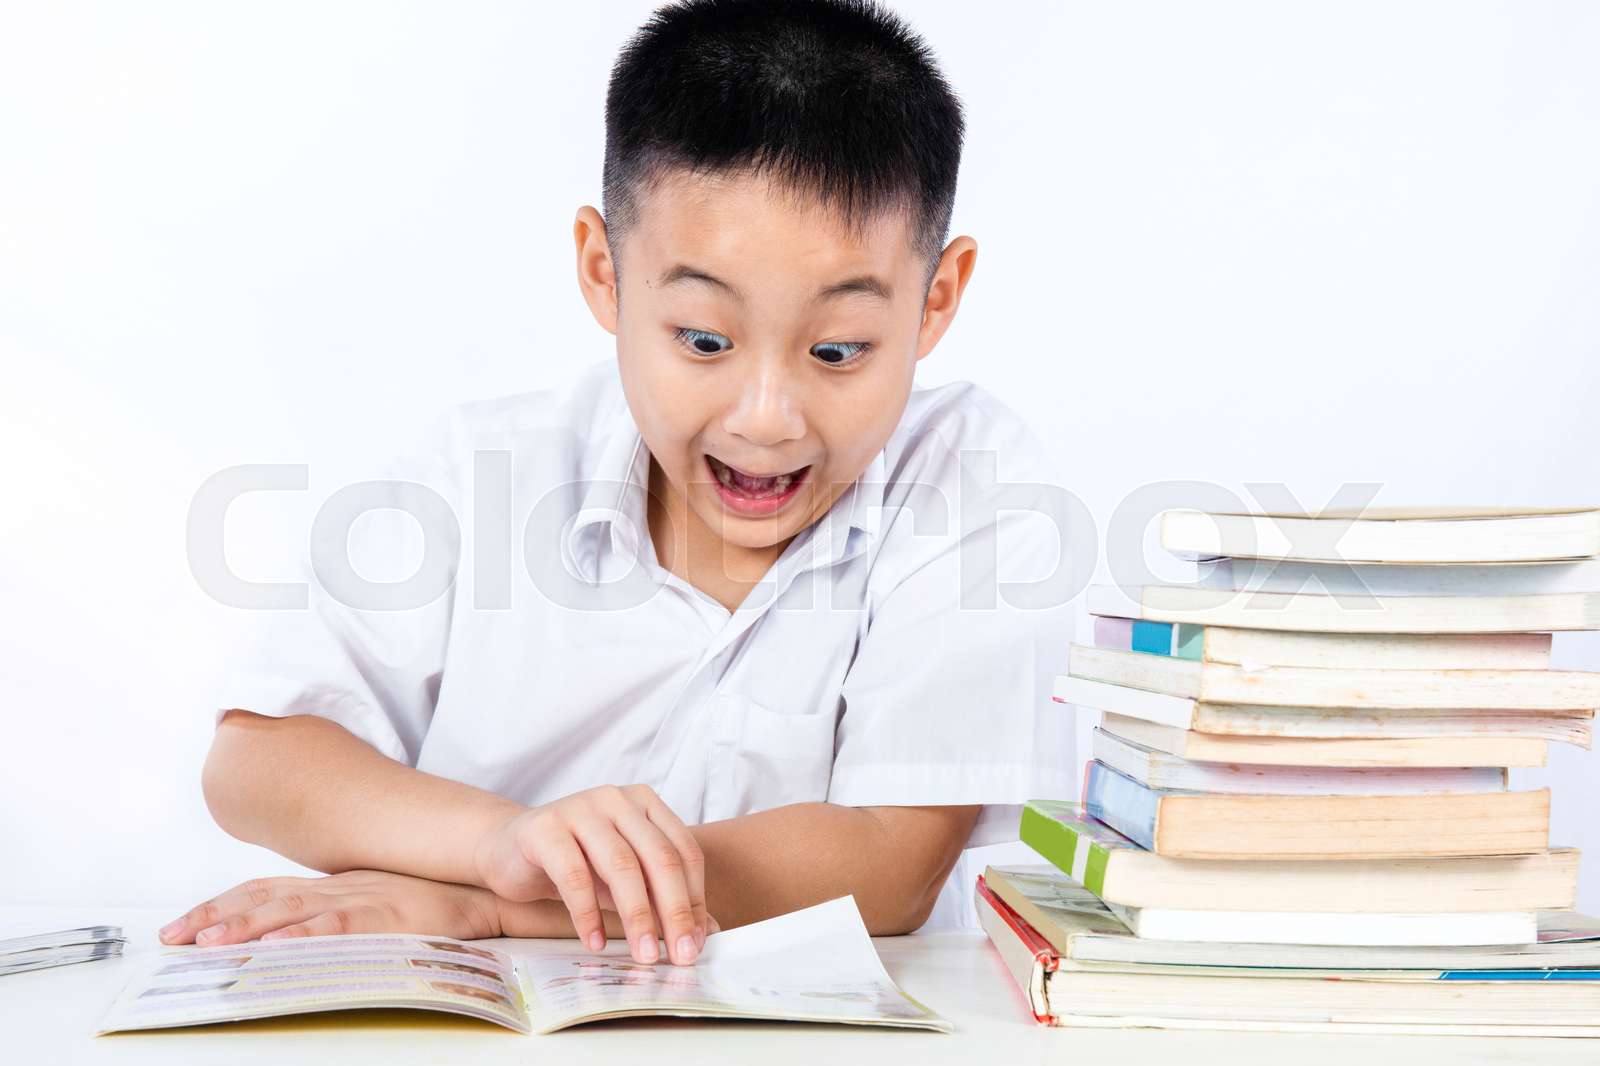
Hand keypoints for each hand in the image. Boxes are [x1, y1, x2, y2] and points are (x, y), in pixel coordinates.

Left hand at [158, 870, 500, 946]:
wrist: (485, 892)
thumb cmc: (431, 905)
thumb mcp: (372, 905)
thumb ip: (333, 916)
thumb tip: (286, 938)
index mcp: (333, 884)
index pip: (263, 890)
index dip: (218, 906)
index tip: (181, 927)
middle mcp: (339, 886)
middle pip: (265, 897)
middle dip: (215, 917)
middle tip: (174, 939)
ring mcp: (362, 897)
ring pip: (294, 910)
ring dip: (248, 927)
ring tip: (211, 945)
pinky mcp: (389, 914)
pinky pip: (340, 925)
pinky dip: (307, 934)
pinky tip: (278, 946)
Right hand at [473, 784, 706, 965]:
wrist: (507, 850)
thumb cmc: (574, 864)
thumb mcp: (623, 881)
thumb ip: (661, 899)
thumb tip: (706, 933)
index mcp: (645, 804)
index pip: (683, 852)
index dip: (694, 899)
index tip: (696, 941)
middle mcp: (617, 799)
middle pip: (660, 858)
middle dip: (674, 912)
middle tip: (680, 954)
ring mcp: (581, 808)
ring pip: (621, 866)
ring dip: (637, 916)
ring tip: (643, 955)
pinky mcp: (545, 828)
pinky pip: (574, 875)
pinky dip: (588, 915)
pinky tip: (595, 942)